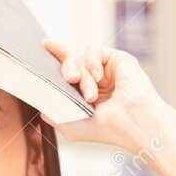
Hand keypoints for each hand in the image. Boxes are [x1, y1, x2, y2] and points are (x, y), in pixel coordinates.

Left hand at [42, 39, 169, 154]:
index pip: (68, 71)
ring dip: (82, 75)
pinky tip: (98, 77)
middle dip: (67, 70)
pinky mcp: (117, 59)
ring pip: (80, 58)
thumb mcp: (71, 127)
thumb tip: (41, 107)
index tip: (44, 45)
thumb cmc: (109, 130)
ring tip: (91, 94)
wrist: (133, 124)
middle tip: (70, 80)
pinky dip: (91, 62)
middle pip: (70, 63)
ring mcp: (108, 70)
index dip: (55, 58)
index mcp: (89, 95)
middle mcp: (98, 81)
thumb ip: (54, 115)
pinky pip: (93, 49)